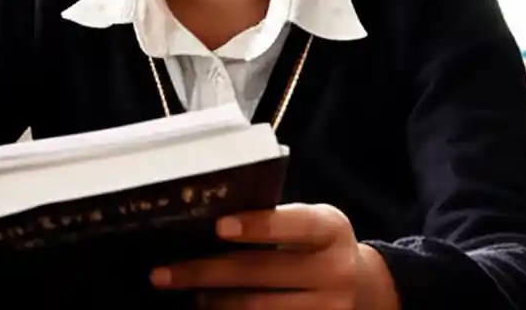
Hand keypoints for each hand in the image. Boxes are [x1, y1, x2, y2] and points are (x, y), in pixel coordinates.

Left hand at [149, 203, 398, 309]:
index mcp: (331, 229)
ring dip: (214, 303)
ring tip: (187, 294)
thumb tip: (207, 227)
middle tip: (162, 274)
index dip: (256, 226)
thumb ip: (275, 223)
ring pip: (258, 309)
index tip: (218, 227)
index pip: (293, 225)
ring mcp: (330, 309)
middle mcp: (335, 270)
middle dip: (206, 273)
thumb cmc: (318, 247)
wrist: (363, 289)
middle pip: (262, 272)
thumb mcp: (312, 225)